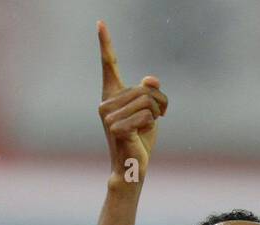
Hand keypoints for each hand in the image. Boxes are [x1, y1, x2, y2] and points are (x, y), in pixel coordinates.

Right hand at [97, 20, 167, 183]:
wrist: (131, 167)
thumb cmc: (140, 139)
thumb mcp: (149, 112)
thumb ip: (150, 93)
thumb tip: (151, 79)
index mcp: (112, 95)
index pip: (109, 65)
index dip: (105, 43)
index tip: (100, 22)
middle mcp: (106, 102)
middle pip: (145, 89)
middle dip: (159, 103)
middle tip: (157, 118)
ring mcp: (109, 115)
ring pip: (148, 101)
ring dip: (157, 114)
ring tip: (148, 127)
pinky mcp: (117, 127)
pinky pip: (147, 116)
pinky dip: (152, 125)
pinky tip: (142, 135)